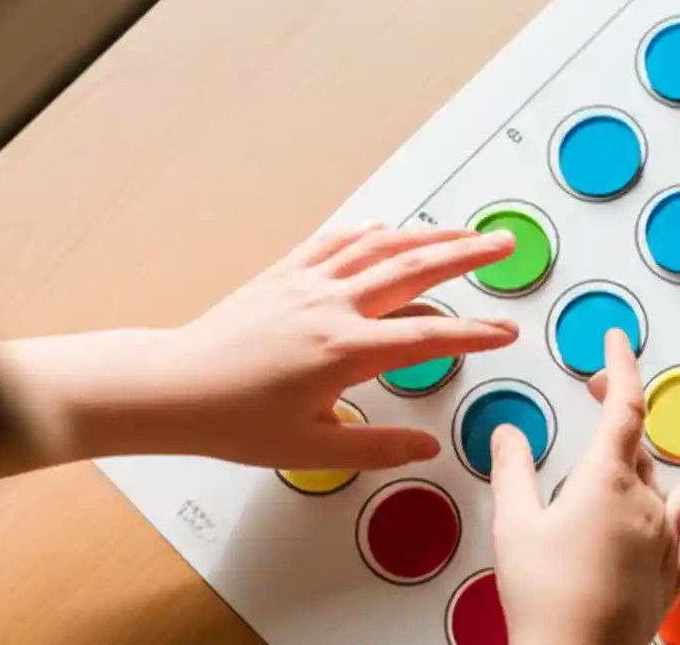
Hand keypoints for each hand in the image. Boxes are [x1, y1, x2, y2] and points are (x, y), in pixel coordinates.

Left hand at [0, 224, 518, 472]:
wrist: (173, 387)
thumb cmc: (234, 421)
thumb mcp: (310, 450)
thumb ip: (375, 448)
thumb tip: (425, 447)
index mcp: (346, 352)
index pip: (428, 337)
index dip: (475, 334)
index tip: (506, 332)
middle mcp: (333, 307)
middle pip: (415, 270)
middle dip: (467, 254)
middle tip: (504, 245)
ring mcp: (309, 284)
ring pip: (381, 247)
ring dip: (428, 235)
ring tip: (463, 231)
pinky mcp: (285, 275)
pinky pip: (336, 242)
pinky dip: (370, 233)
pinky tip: (388, 229)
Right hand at [489, 329, 679, 644]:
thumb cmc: (543, 597)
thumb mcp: (513, 523)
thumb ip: (512, 468)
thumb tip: (509, 432)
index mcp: (607, 480)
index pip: (625, 404)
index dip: (622, 364)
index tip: (618, 338)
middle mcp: (647, 503)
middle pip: (639, 446)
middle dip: (615, 422)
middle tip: (592, 403)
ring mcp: (668, 540)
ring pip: (671, 486)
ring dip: (649, 475)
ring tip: (620, 482)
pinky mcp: (677, 573)